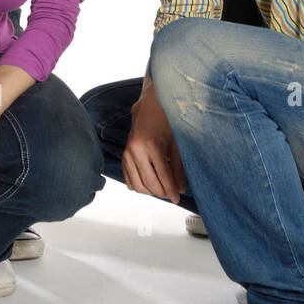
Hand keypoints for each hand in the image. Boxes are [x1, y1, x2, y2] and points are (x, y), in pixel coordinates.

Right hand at [122, 85, 186, 202]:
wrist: (151, 105)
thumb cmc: (166, 120)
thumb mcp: (176, 143)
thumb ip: (178, 168)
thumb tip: (181, 188)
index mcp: (151, 145)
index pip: (163, 176)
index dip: (171, 190)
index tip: (177, 198)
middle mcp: (136, 150)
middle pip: (149, 184)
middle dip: (162, 193)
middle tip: (172, 195)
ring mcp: (127, 153)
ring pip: (137, 185)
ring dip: (150, 192)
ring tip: (163, 190)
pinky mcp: (123, 155)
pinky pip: (129, 179)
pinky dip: (139, 186)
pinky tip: (150, 184)